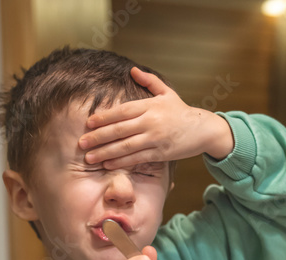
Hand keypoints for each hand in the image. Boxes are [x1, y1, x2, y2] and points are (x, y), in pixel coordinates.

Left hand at [79, 67, 234, 168]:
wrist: (204, 129)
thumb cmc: (182, 111)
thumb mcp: (167, 92)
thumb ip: (149, 81)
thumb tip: (132, 70)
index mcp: (149, 106)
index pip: (121, 111)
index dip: (103, 118)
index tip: (88, 124)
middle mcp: (151, 122)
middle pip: (119, 130)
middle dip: (97, 137)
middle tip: (80, 143)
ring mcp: (155, 138)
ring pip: (125, 146)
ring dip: (105, 153)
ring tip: (89, 158)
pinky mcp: (161, 153)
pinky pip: (137, 158)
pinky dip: (121, 161)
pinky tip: (108, 164)